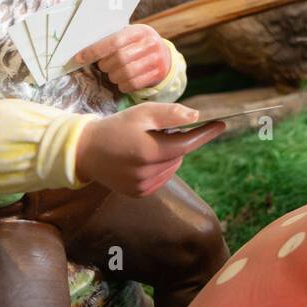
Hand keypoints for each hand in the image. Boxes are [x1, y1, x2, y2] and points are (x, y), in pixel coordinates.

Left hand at [75, 24, 172, 93]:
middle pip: (119, 59)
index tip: (79, 58)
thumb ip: (111, 39)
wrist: (165, 56)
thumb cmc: (138, 45)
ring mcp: (156, 60)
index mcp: (140, 31)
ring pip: (124, 73)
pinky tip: (123, 80)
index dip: (94, 51)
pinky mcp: (157, 74)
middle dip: (105, 65)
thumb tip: (83, 48)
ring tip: (114, 73)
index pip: (114, 41)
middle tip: (103, 66)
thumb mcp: (130, 35)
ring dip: (113, 76)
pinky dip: (123, 85)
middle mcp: (150, 44)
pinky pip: (132, 84)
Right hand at [75, 102, 224, 196]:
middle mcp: (146, 174)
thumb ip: (170, 114)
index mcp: (148, 152)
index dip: (205, 134)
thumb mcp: (141, 113)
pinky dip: (160, 165)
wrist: (85, 151)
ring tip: (146, 144)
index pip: (187, 144)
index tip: (222, 124)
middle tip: (158, 130)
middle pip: (180, 154)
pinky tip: (142, 158)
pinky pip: (162, 177)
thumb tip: (196, 117)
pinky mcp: (139, 193)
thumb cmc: (115, 127)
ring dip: (169, 154)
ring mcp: (142, 187)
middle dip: (177, 140)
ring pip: (173, 166)